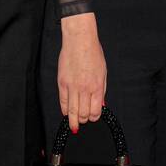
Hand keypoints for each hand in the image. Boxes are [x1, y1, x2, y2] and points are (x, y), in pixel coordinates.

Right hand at [58, 15, 105, 133]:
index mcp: (97, 86)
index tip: (94, 117)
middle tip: (84, 121)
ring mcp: (72, 86)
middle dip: (84, 120)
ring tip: (74, 125)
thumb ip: (102, 90)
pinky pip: (62, 101)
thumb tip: (101, 104)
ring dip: (74, 120)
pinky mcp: (62, 83)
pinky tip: (67, 113)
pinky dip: (65, 110)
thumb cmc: (93, 53)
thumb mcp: (103, 72)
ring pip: (72, 111)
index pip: (96, 110)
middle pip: (83, 113)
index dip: (95, 117)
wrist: (79, 41)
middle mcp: (84, 88)